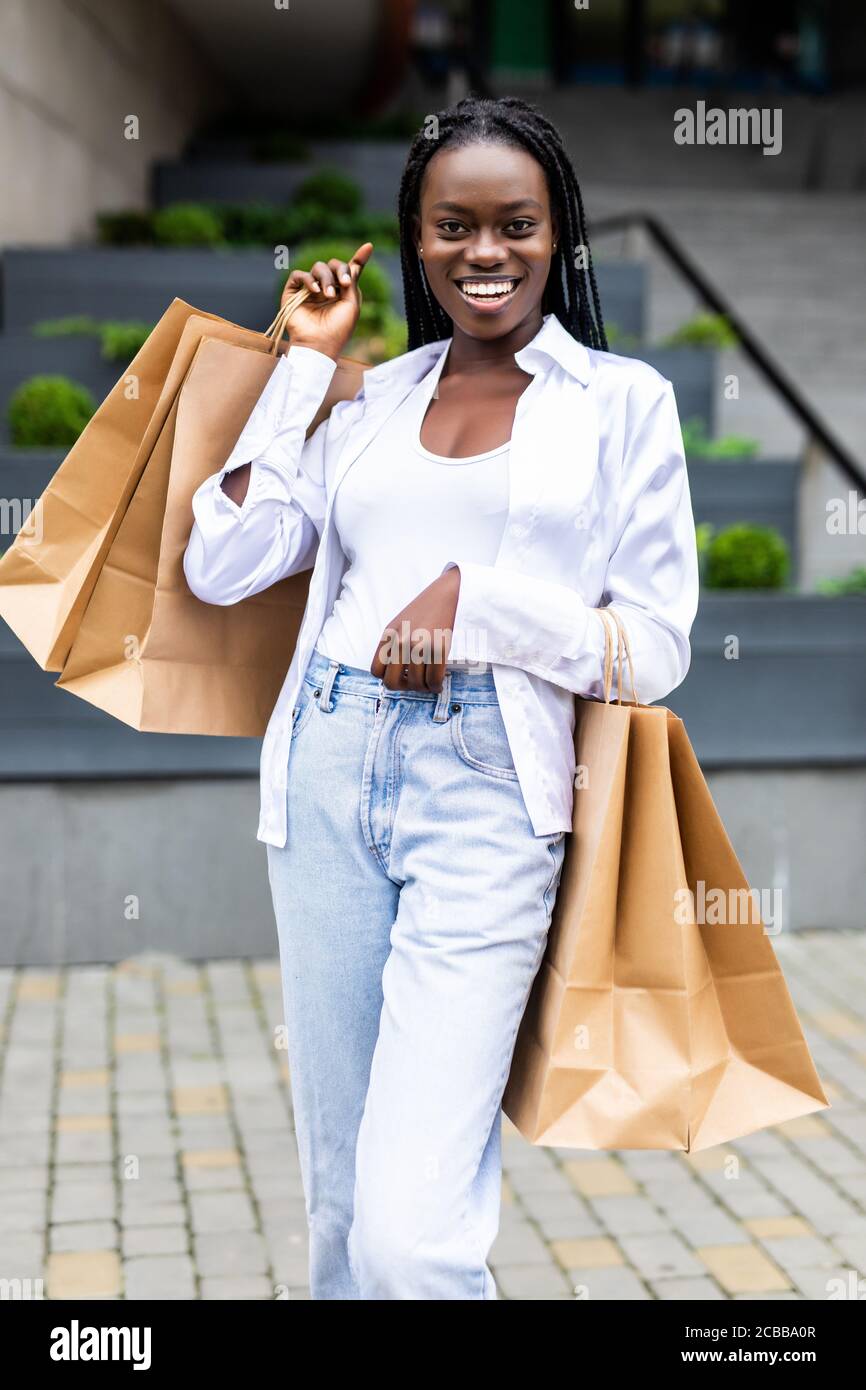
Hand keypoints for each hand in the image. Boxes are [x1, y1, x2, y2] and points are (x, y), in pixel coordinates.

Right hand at [280, 241, 372, 360]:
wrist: (319, 344)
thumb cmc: (338, 329)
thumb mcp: (352, 304)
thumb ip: (353, 280)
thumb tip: (358, 260)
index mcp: (342, 292)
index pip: (349, 270)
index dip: (358, 258)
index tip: (368, 247)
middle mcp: (326, 288)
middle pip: (333, 265)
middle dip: (340, 270)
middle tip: (344, 284)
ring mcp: (310, 290)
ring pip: (318, 268)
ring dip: (325, 278)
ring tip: (328, 295)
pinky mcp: (294, 292)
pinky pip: (299, 274)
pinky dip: (308, 279)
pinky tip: (315, 290)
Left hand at [371, 569, 460, 691]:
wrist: (447, 594)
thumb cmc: (424, 611)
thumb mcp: (399, 625)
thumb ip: (392, 646)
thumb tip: (393, 676)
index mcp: (388, 636)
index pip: (376, 671)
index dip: (388, 678)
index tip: (401, 676)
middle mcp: (401, 642)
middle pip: (392, 682)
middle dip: (404, 687)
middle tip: (414, 683)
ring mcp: (419, 646)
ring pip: (415, 684)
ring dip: (423, 688)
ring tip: (429, 683)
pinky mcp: (438, 648)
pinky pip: (434, 680)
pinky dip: (436, 686)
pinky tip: (438, 684)